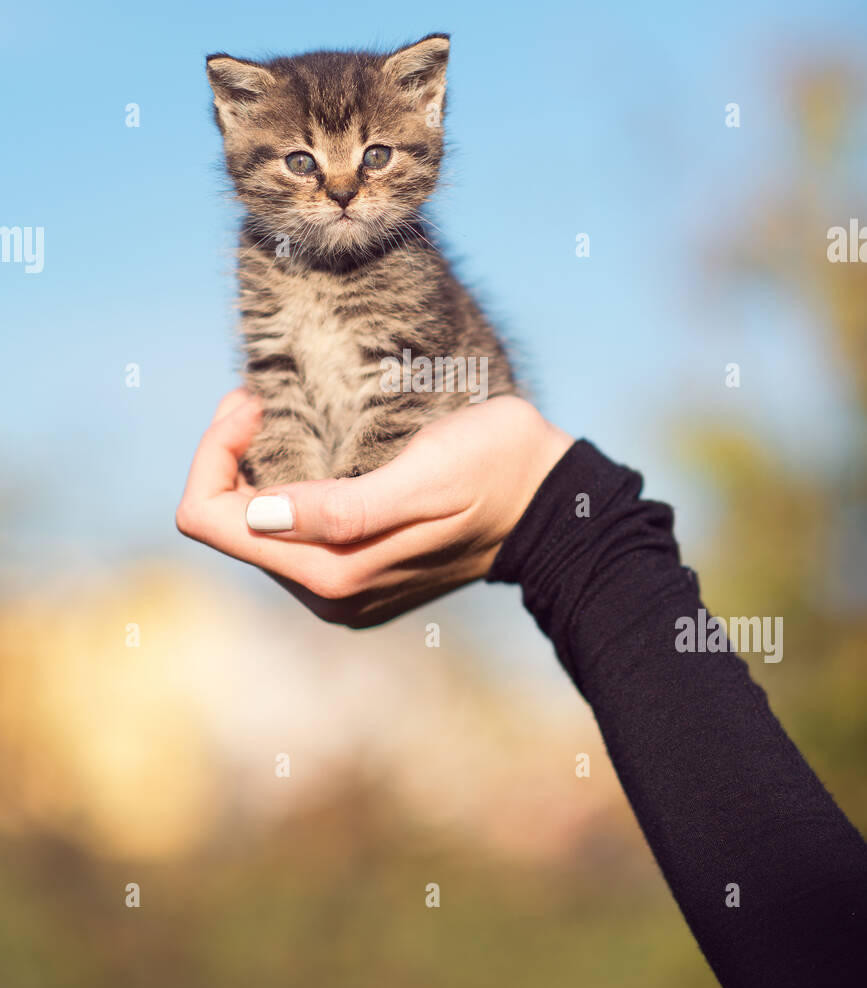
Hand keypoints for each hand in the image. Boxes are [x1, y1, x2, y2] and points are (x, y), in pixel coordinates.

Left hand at [176, 390, 572, 627]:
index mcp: (332, 571)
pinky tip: (303, 449)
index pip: (211, 518)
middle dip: (227, 456)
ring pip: (250, 527)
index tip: (254, 402)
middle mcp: (325, 590)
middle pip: (224, 524)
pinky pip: (283, 531)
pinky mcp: (354, 572)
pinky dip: (277, 485)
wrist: (551, 504)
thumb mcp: (422, 477)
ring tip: (275, 414)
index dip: (215, 454)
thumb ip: (340, 508)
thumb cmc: (493, 472)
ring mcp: (339, 586)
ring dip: (250, 468)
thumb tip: (259, 515)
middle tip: (257, 397)